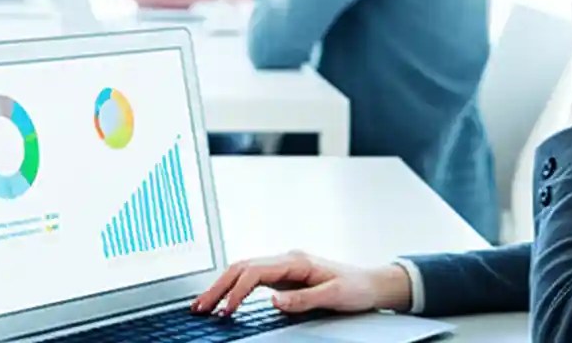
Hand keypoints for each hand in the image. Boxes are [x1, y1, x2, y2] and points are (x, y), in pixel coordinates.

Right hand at [191, 251, 410, 316]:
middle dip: (218, 287)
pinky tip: (225, 300)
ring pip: (244, 271)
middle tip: (200, 307)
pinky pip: (252, 279)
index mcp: (296, 261)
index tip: (226, 310)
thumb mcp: (333, 296)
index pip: (254, 272)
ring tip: (204, 304)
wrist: (372, 283)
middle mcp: (286, 260)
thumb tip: (273, 300)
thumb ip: (302, 300)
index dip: (237, 291)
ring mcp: (284, 267)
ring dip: (222, 286)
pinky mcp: (285, 277)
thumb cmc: (356, 287)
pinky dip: (234, 288)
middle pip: (242, 267)